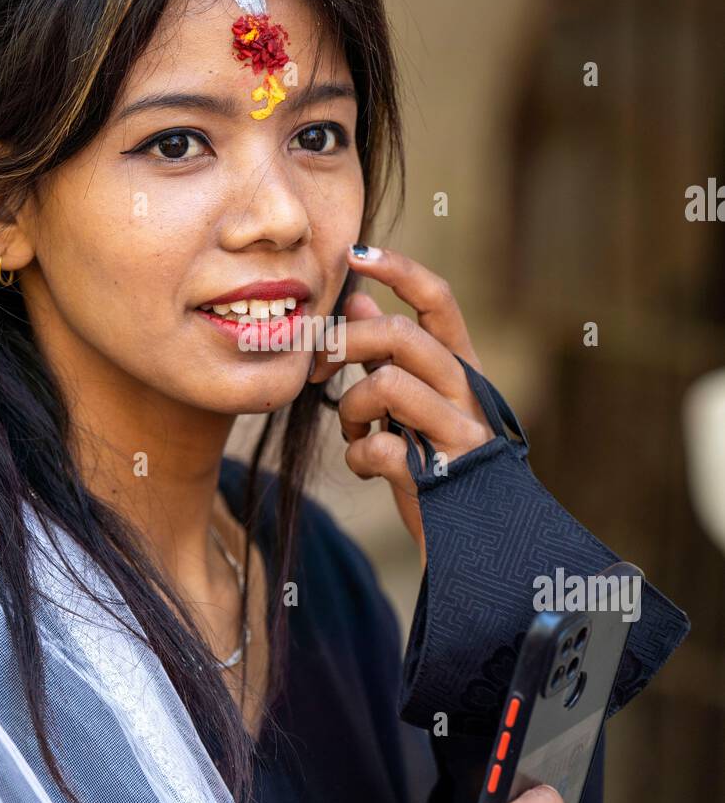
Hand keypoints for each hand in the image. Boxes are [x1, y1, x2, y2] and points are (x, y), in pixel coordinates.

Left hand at [308, 245, 494, 566]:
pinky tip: (367, 467)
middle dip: (346, 341)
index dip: (398, 270)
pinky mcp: (445, 479)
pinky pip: (382, 449)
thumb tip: (359, 296)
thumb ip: (392, 355)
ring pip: (388, 385)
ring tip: (353, 430)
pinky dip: (360, 457)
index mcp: (464, 370)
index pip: (439, 300)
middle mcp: (469, 395)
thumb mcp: (417, 405)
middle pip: (400, 337)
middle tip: (318, 363)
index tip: (356, 252)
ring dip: (352, 406)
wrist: (484, 550)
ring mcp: (460, 436)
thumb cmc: (444, 466)